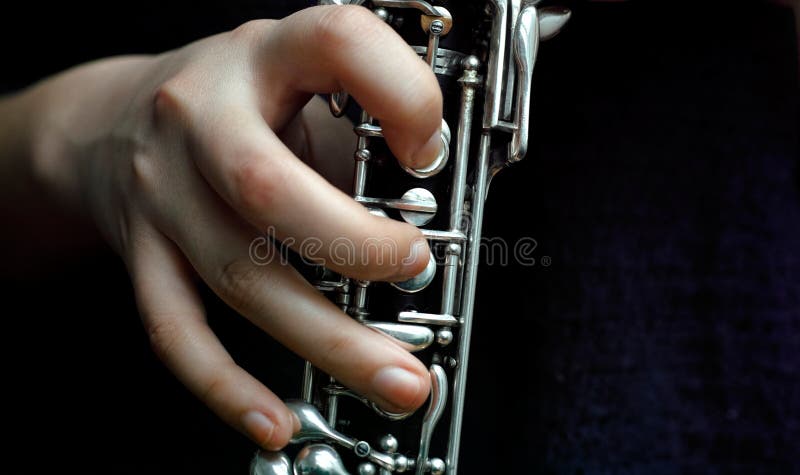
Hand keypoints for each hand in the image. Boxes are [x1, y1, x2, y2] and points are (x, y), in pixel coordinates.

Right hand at [23, 5, 441, 449]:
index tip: (429, 151)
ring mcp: (165, 193)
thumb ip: (364, 124)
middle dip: (358, 245)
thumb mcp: (301, 78)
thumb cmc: (233, 101)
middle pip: (269, 189)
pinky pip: (178, 329)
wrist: (115, 120)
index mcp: (263, 55)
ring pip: (240, 277)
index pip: (337, 44)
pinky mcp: (144, 255)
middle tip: (418, 270)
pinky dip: (228, 386)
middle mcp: (202, 119)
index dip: (400, 96)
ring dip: (328, 341)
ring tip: (397, 383)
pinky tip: (276, 419)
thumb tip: (432, 196)